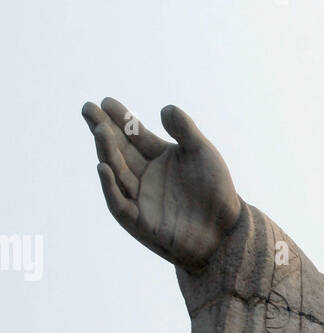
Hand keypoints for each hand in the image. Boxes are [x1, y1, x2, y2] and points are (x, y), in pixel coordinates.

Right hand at [82, 97, 241, 270]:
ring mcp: (139, 198)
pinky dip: (110, 186)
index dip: (120, 118)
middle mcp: (144, 175)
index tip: (105, 101)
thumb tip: (165, 108)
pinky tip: (103, 167)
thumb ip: (185, 130)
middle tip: (88, 108)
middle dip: (103, 130)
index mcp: (158, 156)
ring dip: (107, 152)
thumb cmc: (216, 191)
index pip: (134, 134)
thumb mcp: (202, 153)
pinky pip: (119, 203)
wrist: (225, 230)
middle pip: (119, 149)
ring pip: (117, 172)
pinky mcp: (139, 221)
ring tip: (100, 131)